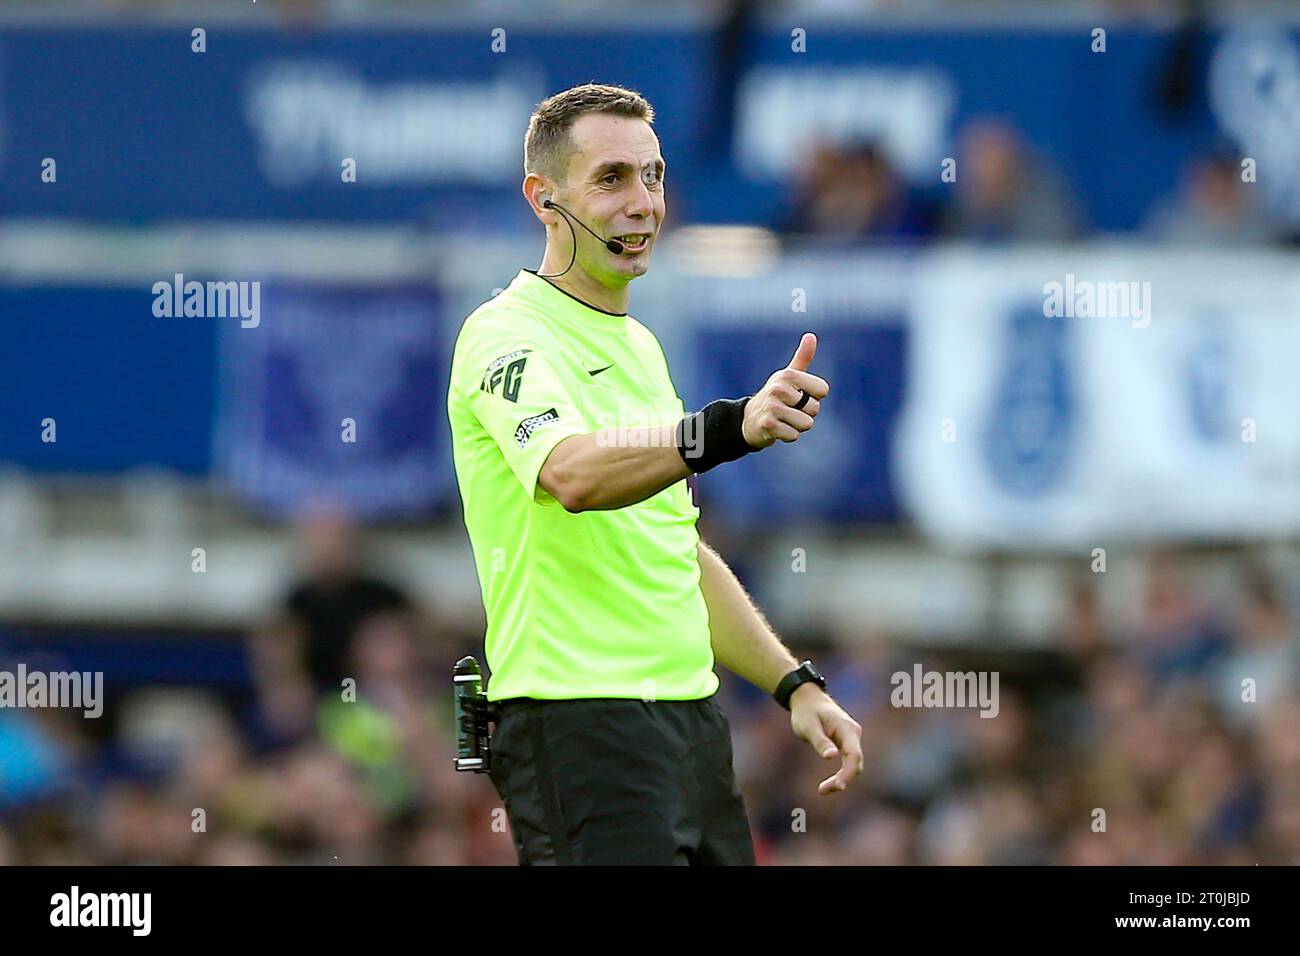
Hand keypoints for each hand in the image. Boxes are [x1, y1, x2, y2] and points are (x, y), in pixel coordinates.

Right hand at [742, 332, 829, 448]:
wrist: (749, 418)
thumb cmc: (776, 395)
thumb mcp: (788, 376)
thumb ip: (802, 357)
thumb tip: (811, 335)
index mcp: (788, 375)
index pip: (822, 390)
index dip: (814, 397)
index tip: (799, 395)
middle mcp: (779, 389)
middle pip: (815, 409)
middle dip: (805, 413)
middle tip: (789, 410)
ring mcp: (772, 407)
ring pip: (806, 423)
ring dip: (798, 426)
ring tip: (784, 419)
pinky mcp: (768, 425)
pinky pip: (794, 435)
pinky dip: (788, 435)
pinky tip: (777, 429)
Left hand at [789, 683, 862, 794]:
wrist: (807, 699)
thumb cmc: (806, 711)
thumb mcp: (808, 726)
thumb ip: (820, 741)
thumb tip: (831, 757)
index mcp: (847, 728)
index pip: (854, 754)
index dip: (848, 772)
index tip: (839, 786)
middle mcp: (853, 734)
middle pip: (856, 763)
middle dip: (844, 779)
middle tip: (822, 790)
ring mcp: (851, 739)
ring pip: (853, 765)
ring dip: (841, 779)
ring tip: (822, 790)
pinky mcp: (846, 744)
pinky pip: (848, 762)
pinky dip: (840, 774)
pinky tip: (828, 784)